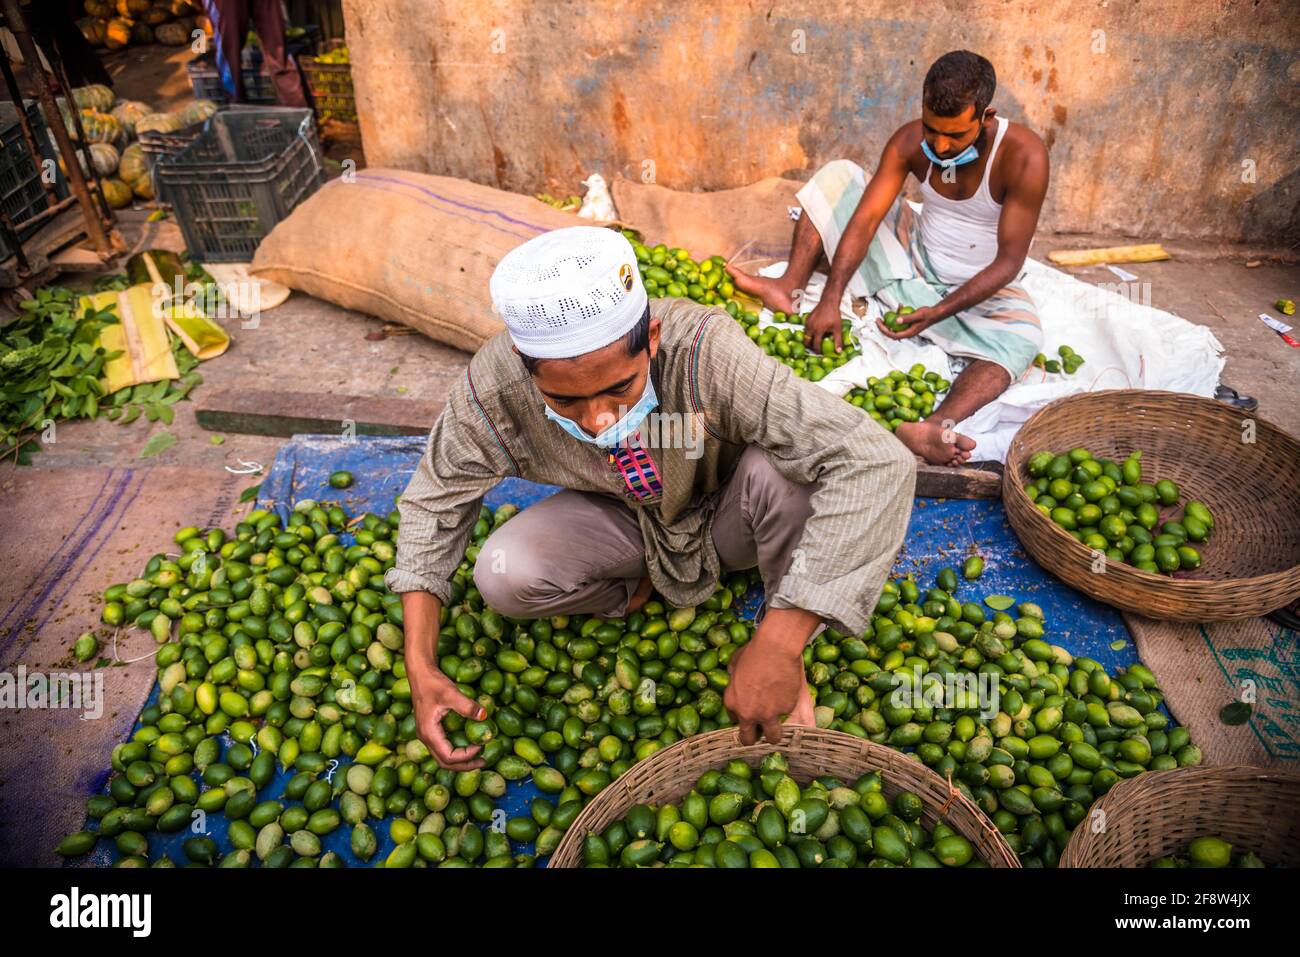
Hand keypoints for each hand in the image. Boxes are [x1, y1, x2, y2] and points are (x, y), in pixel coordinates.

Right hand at [412, 668, 486, 769]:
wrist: (420, 673)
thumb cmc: (433, 682)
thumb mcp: (451, 693)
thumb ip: (467, 706)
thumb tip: (484, 716)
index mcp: (429, 733)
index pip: (448, 756)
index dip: (466, 756)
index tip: (481, 746)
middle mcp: (426, 737)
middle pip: (444, 762)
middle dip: (464, 765)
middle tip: (483, 762)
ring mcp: (427, 734)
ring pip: (442, 757)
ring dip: (460, 760)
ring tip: (478, 757)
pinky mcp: (430, 729)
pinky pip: (442, 748)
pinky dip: (456, 752)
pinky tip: (468, 745)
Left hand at [724, 607, 819, 743]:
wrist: (775, 648)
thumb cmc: (753, 651)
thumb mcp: (735, 663)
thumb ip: (733, 676)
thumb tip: (734, 675)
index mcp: (732, 703)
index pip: (735, 722)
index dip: (744, 719)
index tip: (751, 716)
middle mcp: (747, 713)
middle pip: (748, 739)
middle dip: (755, 739)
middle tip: (762, 733)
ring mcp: (767, 714)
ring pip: (772, 737)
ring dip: (775, 734)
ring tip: (781, 728)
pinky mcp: (785, 710)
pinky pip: (788, 718)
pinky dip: (789, 713)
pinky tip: (790, 701)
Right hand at [804, 299, 843, 353]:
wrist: (829, 302)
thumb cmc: (834, 315)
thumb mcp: (837, 328)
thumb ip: (838, 341)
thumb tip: (839, 351)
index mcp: (818, 330)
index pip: (815, 345)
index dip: (817, 351)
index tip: (820, 353)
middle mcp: (811, 327)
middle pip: (806, 341)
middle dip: (810, 346)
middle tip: (814, 349)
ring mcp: (808, 323)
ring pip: (805, 335)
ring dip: (809, 339)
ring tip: (814, 341)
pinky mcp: (807, 319)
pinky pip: (806, 329)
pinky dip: (809, 332)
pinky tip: (814, 332)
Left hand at [876, 305, 939, 339]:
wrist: (935, 313)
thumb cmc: (927, 315)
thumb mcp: (917, 315)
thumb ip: (907, 318)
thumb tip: (896, 320)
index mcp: (908, 333)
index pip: (892, 335)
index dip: (884, 330)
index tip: (879, 323)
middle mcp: (907, 332)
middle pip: (891, 332)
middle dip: (883, 326)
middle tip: (877, 319)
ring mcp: (907, 328)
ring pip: (895, 326)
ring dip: (890, 320)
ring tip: (885, 313)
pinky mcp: (909, 323)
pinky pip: (901, 320)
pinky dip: (899, 314)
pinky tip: (900, 305)